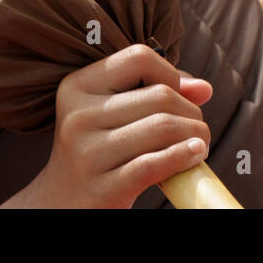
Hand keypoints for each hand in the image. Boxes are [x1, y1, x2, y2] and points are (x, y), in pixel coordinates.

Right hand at [7, 44, 212, 207]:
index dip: (170, 75)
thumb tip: (203, 89)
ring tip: (199, 147)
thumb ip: (157, 92)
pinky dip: (183, 157)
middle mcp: (78, 115)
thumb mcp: (113, 115)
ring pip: (163, 127)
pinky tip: (194, 157)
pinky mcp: (101, 188)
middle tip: (198, 131)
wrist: (59, 204)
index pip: (139, 58)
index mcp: (78, 86)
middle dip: (192, 113)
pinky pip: (154, 164)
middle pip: (159, 96)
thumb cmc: (97, 152)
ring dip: (196, 136)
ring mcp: (86, 152)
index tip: (178, 98)